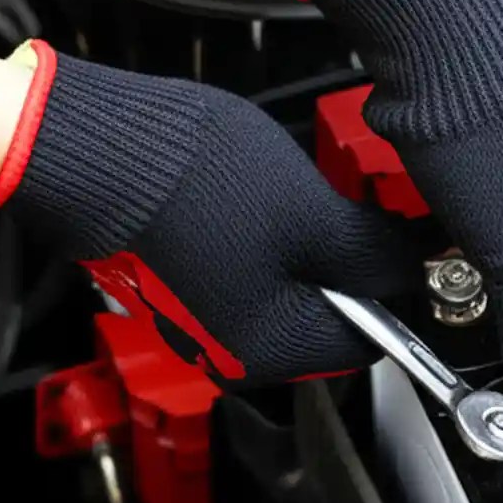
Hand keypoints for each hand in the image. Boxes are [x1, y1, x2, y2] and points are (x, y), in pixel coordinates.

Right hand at [0, 42, 418, 383]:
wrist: (92, 149)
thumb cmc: (190, 182)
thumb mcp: (312, 213)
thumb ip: (372, 253)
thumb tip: (410, 269)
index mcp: (271, 350)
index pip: (369, 340)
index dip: (391, 286)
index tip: (394, 242)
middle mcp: (232, 354)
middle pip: (325, 318)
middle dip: (341, 263)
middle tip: (334, 205)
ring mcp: (198, 324)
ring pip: (284, 292)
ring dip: (300, 246)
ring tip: (283, 196)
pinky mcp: (177, 290)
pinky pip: (243, 273)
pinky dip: (258, 240)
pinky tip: (246, 198)